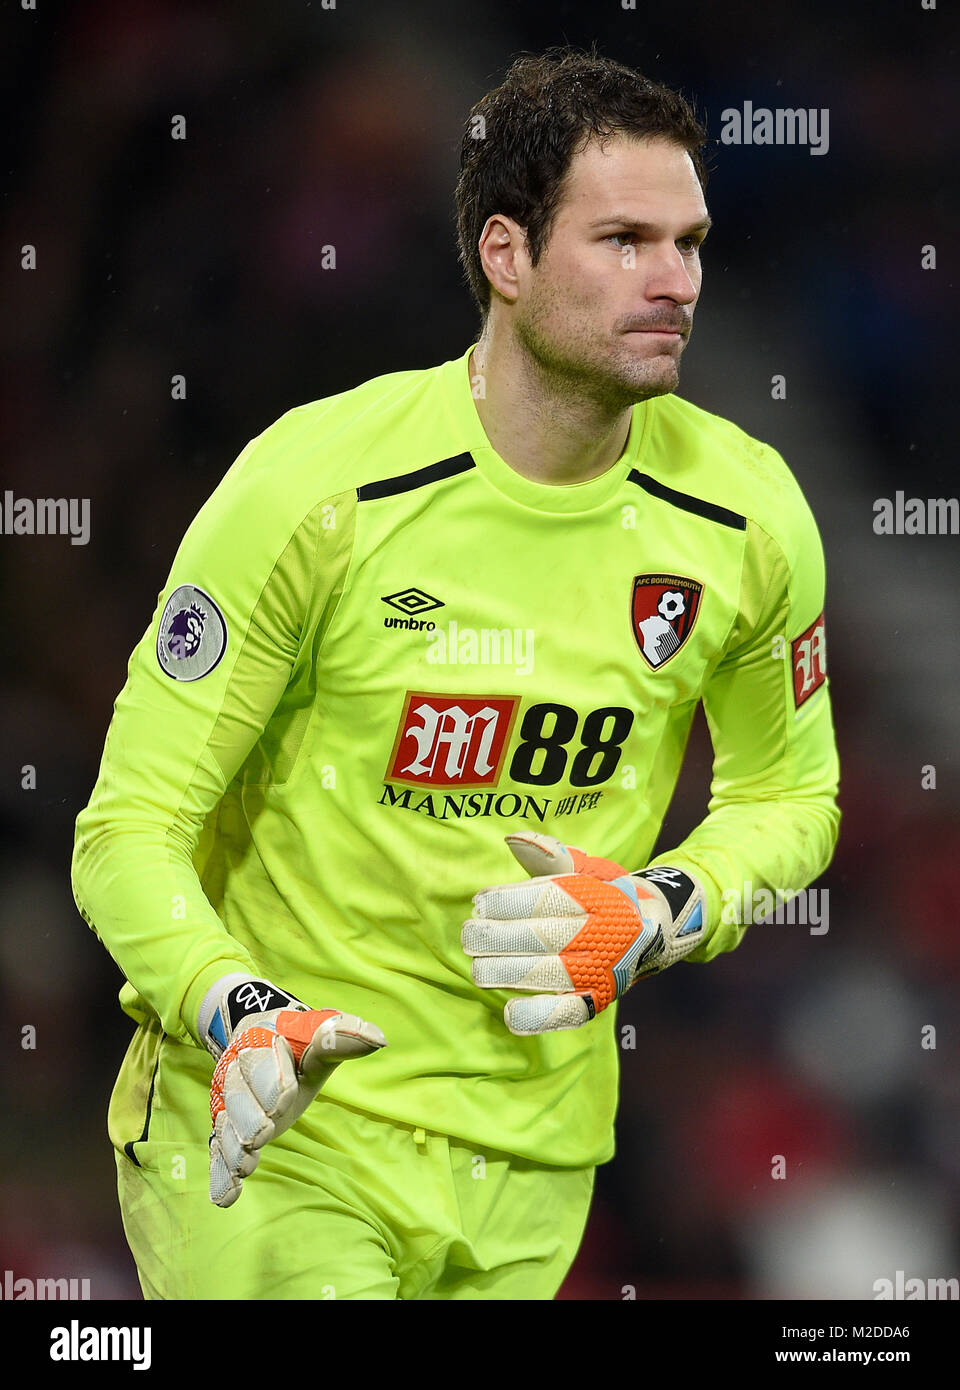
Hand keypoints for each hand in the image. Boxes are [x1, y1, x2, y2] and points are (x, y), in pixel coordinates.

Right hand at [200, 977, 385, 1206]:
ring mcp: (228, 1101)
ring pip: (225, 1124)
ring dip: (233, 1147)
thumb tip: (378, 1038)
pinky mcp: (227, 1127)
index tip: (286, 1097)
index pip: (261, 1058)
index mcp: (260, 1040)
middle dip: (249, 1116)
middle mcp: (236, 1070)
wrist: (263, 1040)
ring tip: (246, 1165)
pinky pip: (218, 1150)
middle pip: (236, 1094)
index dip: (273, 1079)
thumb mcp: (319, 1035)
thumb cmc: (298, 1042)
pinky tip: (228, 1197)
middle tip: (263, 1134)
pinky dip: (221, 1174)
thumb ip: (341, 1038)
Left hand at [462, 834, 704, 1034]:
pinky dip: (536, 1016)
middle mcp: (601, 935)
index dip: (507, 901)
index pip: (545, 899)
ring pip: (547, 974)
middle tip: (469, 935)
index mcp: (597, 898)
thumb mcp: (586, 867)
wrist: (656, 929)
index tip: (479, 902)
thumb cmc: (606, 894)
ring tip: (477, 967)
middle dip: (497, 937)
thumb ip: (548, 856)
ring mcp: (600, 971)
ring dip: (505, 972)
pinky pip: (566, 1013)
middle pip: (540, 937)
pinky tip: (508, 1012)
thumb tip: (511, 839)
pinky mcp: (597, 1000)